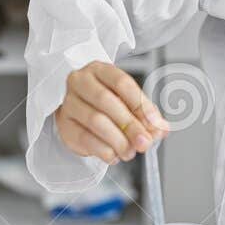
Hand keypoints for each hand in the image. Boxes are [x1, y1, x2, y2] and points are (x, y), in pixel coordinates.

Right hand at [53, 61, 168, 164]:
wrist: (78, 111)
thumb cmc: (106, 103)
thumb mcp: (128, 102)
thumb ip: (145, 113)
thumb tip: (161, 129)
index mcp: (100, 70)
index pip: (122, 83)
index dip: (140, 105)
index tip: (154, 123)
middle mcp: (80, 82)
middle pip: (107, 101)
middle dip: (130, 125)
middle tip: (144, 142)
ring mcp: (69, 103)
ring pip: (95, 121)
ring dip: (118, 140)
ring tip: (130, 152)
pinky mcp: (64, 125)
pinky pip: (85, 138)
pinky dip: (104, 150)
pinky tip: (115, 155)